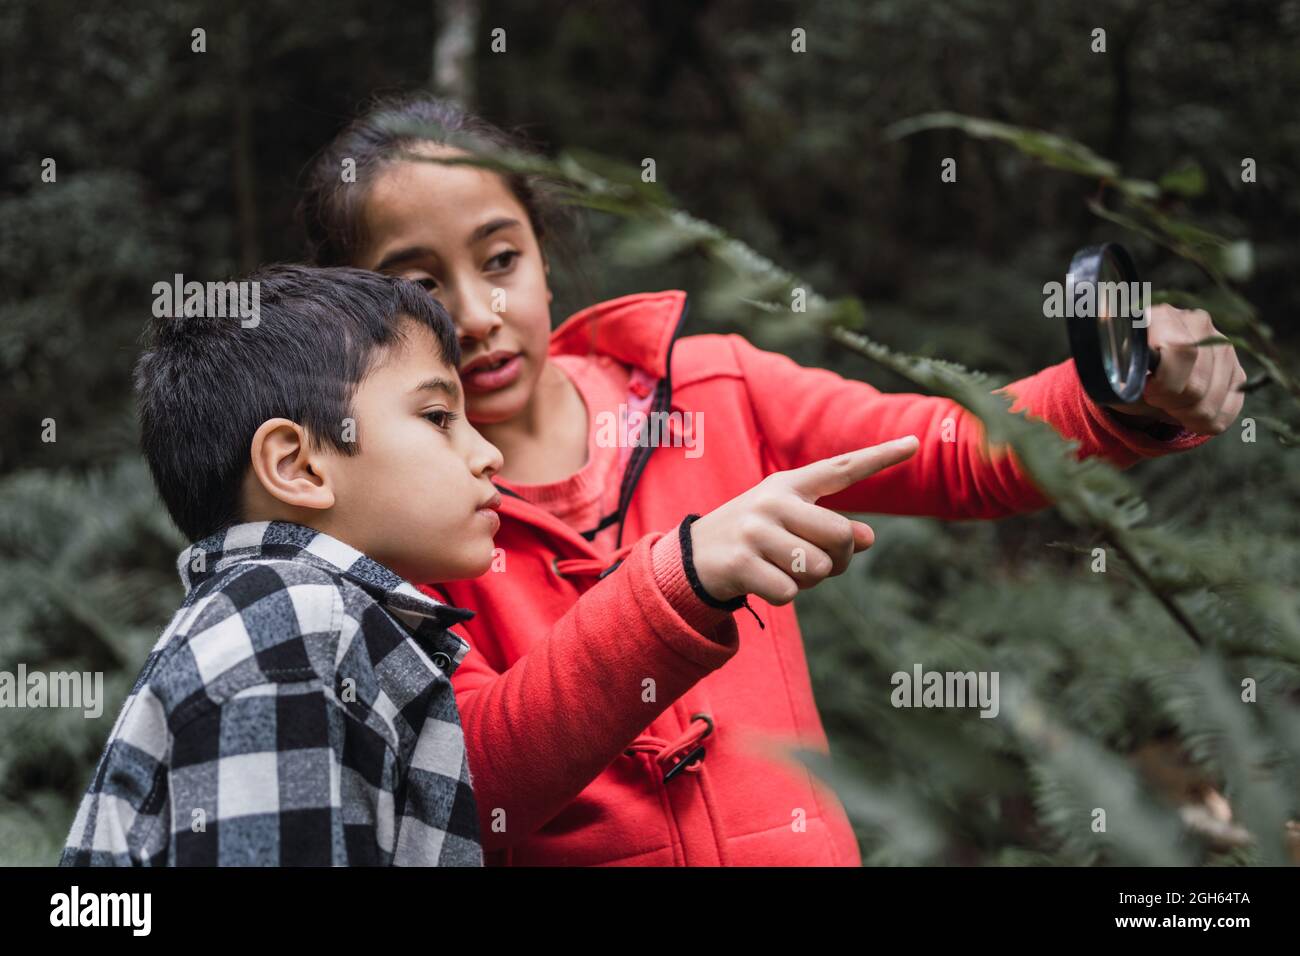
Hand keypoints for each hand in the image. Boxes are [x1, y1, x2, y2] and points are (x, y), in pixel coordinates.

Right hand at [688, 435, 919, 604]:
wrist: (691, 559)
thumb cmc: (753, 541)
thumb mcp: (790, 526)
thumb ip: (831, 529)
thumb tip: (868, 538)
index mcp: (789, 486)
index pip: (841, 469)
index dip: (880, 457)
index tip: (915, 444)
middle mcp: (772, 501)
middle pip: (840, 536)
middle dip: (838, 560)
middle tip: (813, 563)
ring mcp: (754, 531)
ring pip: (816, 569)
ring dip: (808, 582)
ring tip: (782, 570)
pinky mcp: (740, 562)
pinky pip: (790, 592)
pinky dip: (783, 596)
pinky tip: (763, 583)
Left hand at [1111, 305, 1245, 434]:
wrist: (1140, 383)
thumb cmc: (1123, 374)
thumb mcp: (1113, 371)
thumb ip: (1125, 368)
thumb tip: (1137, 371)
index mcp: (1163, 316)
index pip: (1181, 350)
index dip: (1164, 382)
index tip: (1147, 391)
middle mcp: (1199, 324)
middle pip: (1198, 382)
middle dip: (1173, 404)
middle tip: (1156, 400)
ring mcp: (1222, 347)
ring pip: (1214, 400)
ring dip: (1187, 415)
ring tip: (1170, 405)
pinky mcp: (1237, 371)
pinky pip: (1229, 410)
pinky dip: (1205, 421)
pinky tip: (1188, 410)